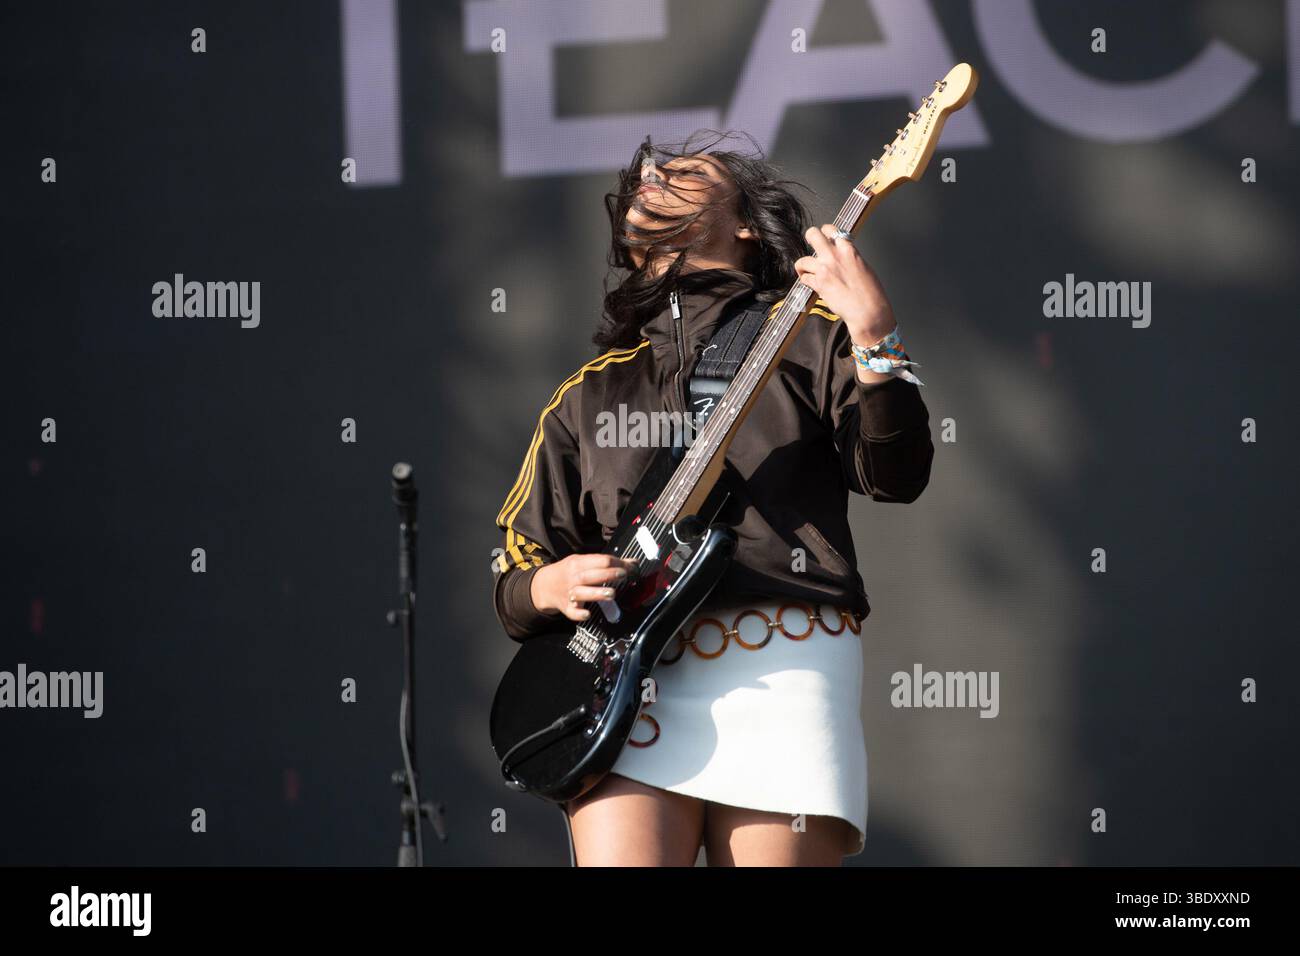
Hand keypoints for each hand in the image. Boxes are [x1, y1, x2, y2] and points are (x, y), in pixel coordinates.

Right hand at [530, 554, 636, 621]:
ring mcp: (569, 593)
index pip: (599, 560)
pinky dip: (579, 614)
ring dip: (596, 593)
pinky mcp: (566, 608)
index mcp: (578, 563)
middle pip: (590, 575)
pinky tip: (588, 614)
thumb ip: (604, 564)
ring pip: (582, 593)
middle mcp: (573, 578)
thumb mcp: (582, 562)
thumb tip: (632, 563)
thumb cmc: (568, 572)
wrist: (543, 586)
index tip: (630, 567)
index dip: (616, 563)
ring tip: (611, 594)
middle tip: (624, 575)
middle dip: (608, 574)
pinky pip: (572, 612)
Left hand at [794, 225, 896, 346]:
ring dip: (803, 266)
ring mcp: (825, 269)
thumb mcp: (863, 266)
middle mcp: (835, 256)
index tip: (825, 237)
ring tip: (807, 271)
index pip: (831, 230)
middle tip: (811, 246)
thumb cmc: (870, 292)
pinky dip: (806, 281)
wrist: (868, 310)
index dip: (825, 232)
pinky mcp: (819, 283)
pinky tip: (811, 284)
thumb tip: (842, 256)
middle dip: (810, 239)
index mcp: (849, 249)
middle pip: (813, 234)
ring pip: (802, 260)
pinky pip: (804, 278)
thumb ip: (849, 258)